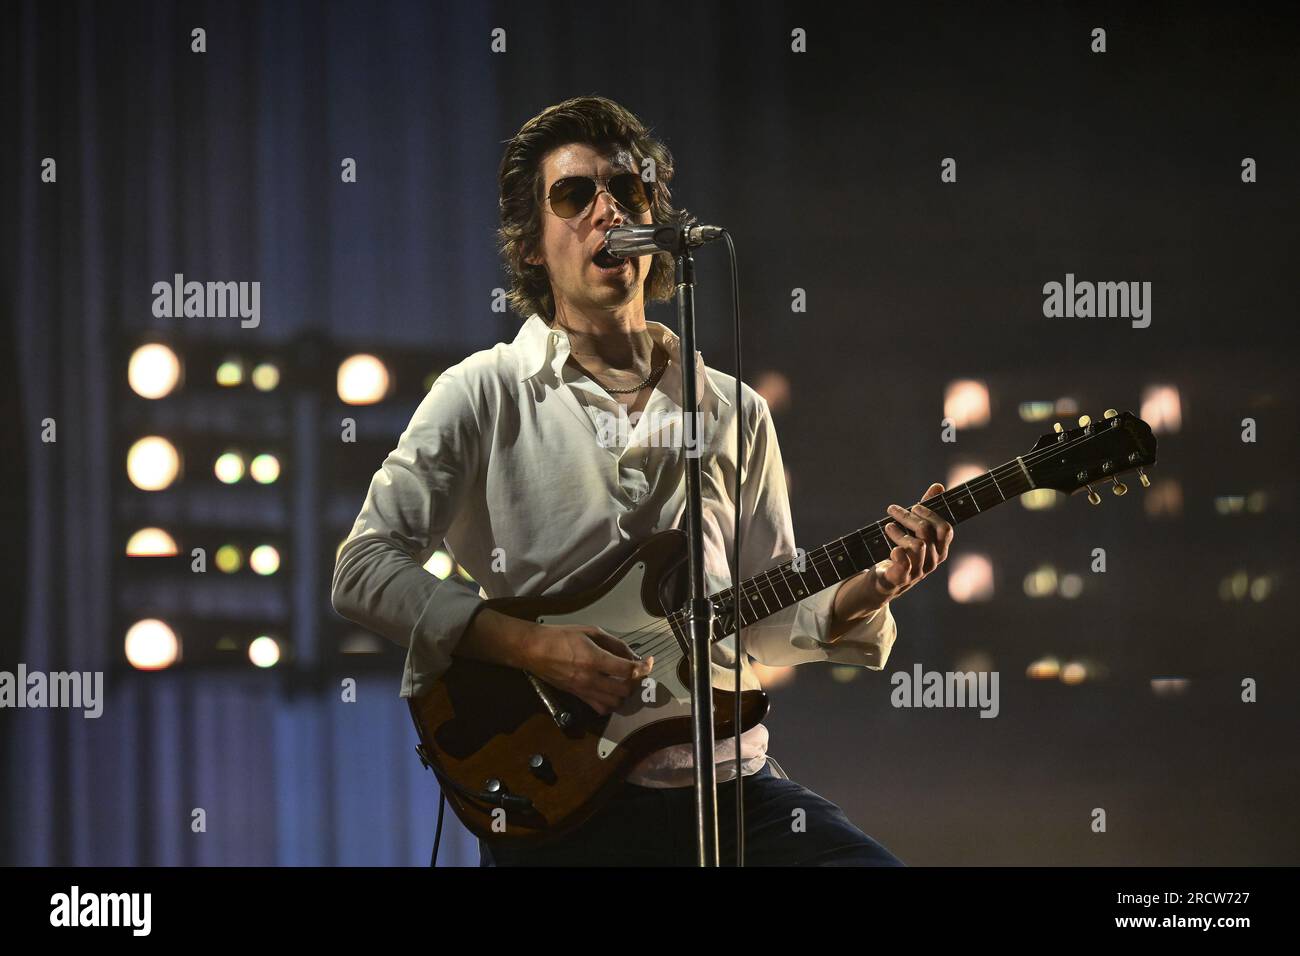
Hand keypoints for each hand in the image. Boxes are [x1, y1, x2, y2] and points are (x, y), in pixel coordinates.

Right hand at [522, 624, 653, 715]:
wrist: (534, 650)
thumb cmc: (561, 636)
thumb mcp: (590, 631)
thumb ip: (614, 644)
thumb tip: (632, 655)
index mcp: (594, 659)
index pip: (628, 670)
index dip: (643, 668)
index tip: (648, 662)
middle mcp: (590, 679)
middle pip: (625, 690)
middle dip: (635, 681)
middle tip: (636, 671)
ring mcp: (583, 690)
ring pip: (615, 703)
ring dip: (624, 694)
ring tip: (624, 682)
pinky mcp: (577, 696)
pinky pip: (600, 708)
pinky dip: (611, 703)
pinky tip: (610, 692)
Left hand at [864, 481, 953, 603]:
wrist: (884, 582)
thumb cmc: (902, 552)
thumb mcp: (914, 531)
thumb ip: (926, 509)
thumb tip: (938, 486)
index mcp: (940, 550)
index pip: (945, 529)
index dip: (931, 514)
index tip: (915, 506)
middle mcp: (932, 562)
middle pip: (926, 532)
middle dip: (908, 517)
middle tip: (892, 510)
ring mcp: (918, 572)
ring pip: (916, 545)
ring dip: (899, 532)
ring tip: (888, 527)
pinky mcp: (901, 579)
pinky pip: (904, 564)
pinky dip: (897, 553)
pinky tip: (891, 549)